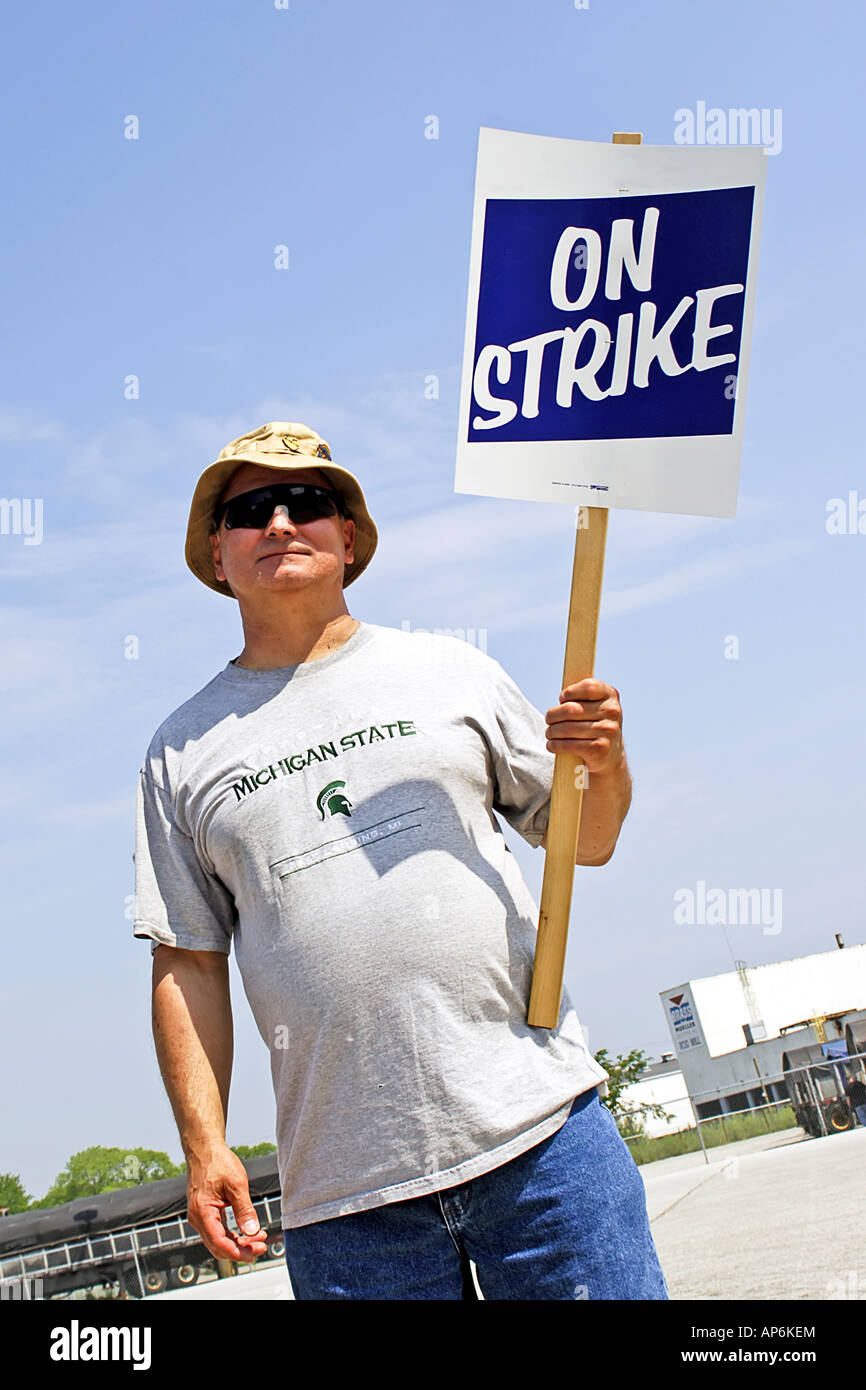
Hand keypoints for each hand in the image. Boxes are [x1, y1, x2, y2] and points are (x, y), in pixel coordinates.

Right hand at [185, 1143, 269, 1263]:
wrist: (204, 1149)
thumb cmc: (217, 1162)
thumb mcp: (236, 1183)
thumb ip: (244, 1209)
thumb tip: (252, 1231)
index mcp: (202, 1211)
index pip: (218, 1242)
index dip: (237, 1252)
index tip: (254, 1253)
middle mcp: (198, 1218)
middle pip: (218, 1246)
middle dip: (240, 1250)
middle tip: (262, 1246)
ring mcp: (200, 1217)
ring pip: (219, 1241)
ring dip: (238, 1243)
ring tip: (259, 1239)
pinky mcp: (205, 1214)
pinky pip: (218, 1231)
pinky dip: (233, 1235)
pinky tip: (249, 1232)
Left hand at [544, 678, 623, 775]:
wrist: (610, 754)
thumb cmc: (594, 724)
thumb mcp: (594, 705)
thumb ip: (581, 697)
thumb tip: (562, 699)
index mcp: (610, 695)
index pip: (588, 687)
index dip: (570, 692)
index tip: (562, 700)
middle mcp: (612, 711)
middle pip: (571, 709)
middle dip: (553, 715)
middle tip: (548, 720)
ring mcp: (608, 730)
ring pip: (567, 728)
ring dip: (551, 732)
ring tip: (549, 733)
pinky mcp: (601, 749)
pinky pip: (570, 745)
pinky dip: (555, 745)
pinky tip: (551, 745)